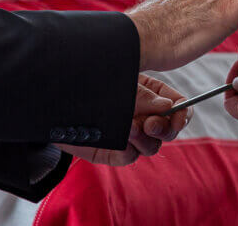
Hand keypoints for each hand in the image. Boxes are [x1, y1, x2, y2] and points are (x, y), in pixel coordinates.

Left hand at [57, 75, 188, 165]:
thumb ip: (142, 95)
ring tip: (128, 128)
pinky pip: (129, 157)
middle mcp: (143, 115)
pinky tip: (118, 140)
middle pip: (169, 130)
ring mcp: (129, 135)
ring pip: (151, 146)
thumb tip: (167, 106)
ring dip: (143, 139)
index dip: (182, 113)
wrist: (55, 99)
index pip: (179, 106)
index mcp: (151, 94)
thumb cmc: (90, 82)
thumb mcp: (120, 81)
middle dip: (163, 129)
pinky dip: (127, 150)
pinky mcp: (113, 151)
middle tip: (149, 123)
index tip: (176, 116)